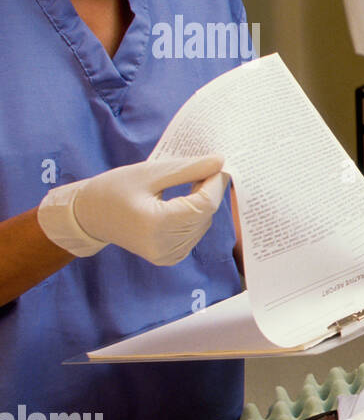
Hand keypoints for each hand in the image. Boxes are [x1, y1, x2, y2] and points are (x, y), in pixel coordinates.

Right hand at [38, 156, 228, 265]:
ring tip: (189, 184)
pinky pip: (194, 233)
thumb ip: (187, 169)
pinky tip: (182, 203)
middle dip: (209, 190)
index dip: (215, 183)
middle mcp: (164, 246)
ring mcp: (168, 255)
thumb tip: (219, 162)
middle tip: (205, 169)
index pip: (203, 205)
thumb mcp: (149, 173)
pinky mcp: (169, 257)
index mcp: (156, 224)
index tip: (218, 164)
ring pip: (203, 224)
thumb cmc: (113, 190)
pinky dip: (194, 216)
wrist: (88, 217)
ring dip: (202, 203)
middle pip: (205, 215)